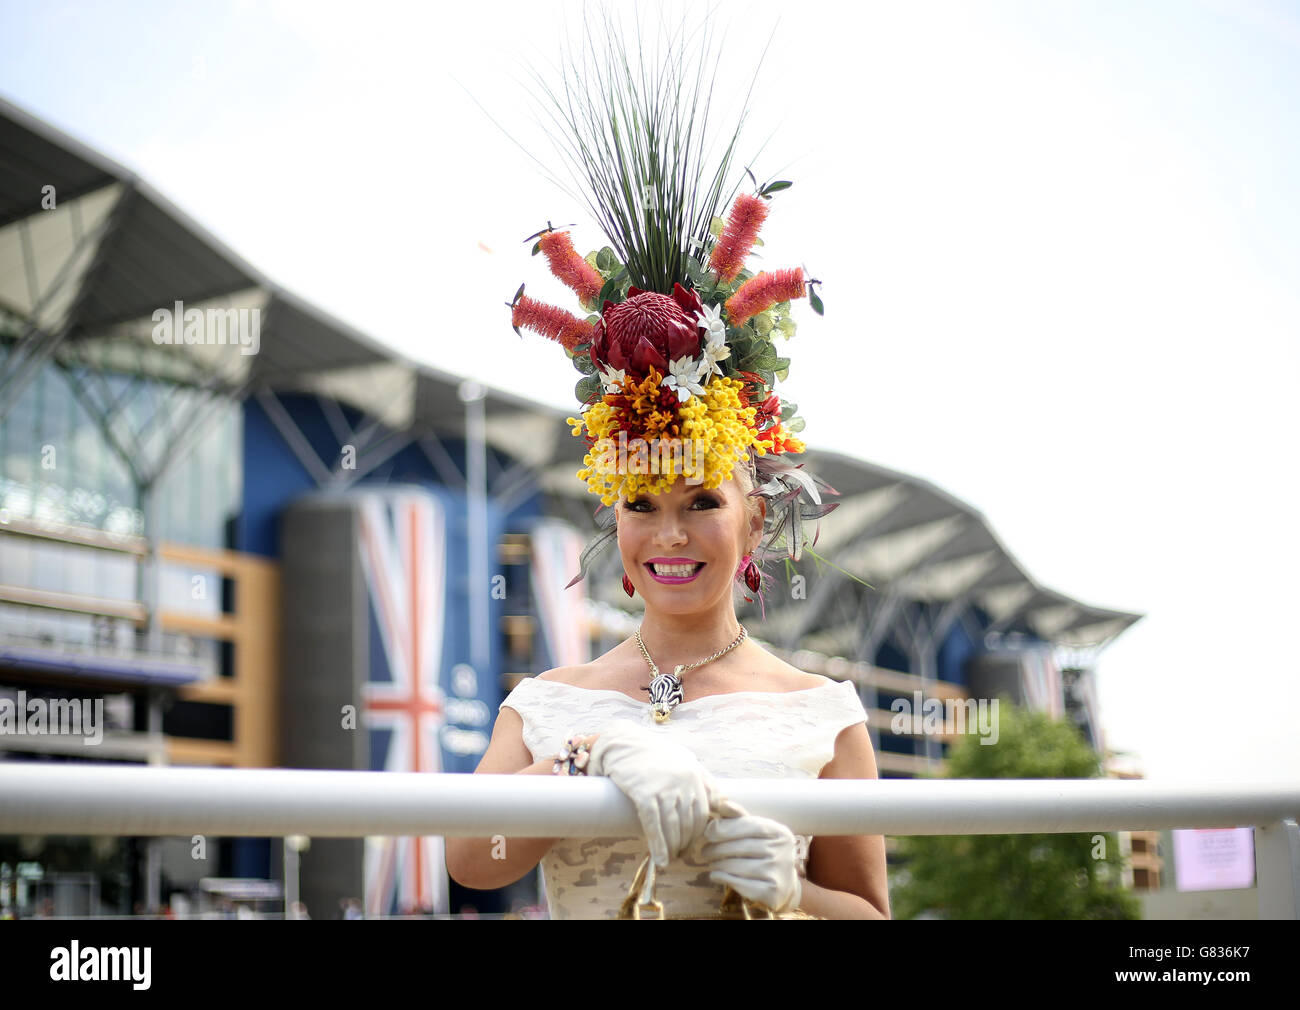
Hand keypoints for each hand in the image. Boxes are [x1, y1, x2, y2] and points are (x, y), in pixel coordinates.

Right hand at [586, 722, 720, 868]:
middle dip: (685, 844)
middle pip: (689, 823)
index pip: (702, 813)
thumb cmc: (656, 754)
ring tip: (669, 860)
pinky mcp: (643, 793)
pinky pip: (653, 824)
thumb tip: (734, 809)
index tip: (692, 844)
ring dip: (673, 848)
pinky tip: (659, 859)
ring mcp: (663, 787)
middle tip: (679, 856)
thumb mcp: (686, 763)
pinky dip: (658, 845)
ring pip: (672, 827)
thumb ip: (708, 784)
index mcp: (694, 775)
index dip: (697, 833)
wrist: (623, 742)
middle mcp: (682, 782)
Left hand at [700, 797, 802, 912]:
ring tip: (710, 863)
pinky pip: (740, 883)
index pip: (748, 825)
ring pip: (737, 866)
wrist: (782, 884)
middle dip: (716, 849)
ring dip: (718, 864)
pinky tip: (716, 875)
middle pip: (740, 847)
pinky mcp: (772, 892)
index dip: (725, 828)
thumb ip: (737, 816)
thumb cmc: (762, 852)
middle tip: (704, 852)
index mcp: (778, 832)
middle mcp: (782, 851)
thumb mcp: (754, 832)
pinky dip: (723, 878)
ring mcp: (779, 872)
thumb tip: (720, 802)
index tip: (708, 832)